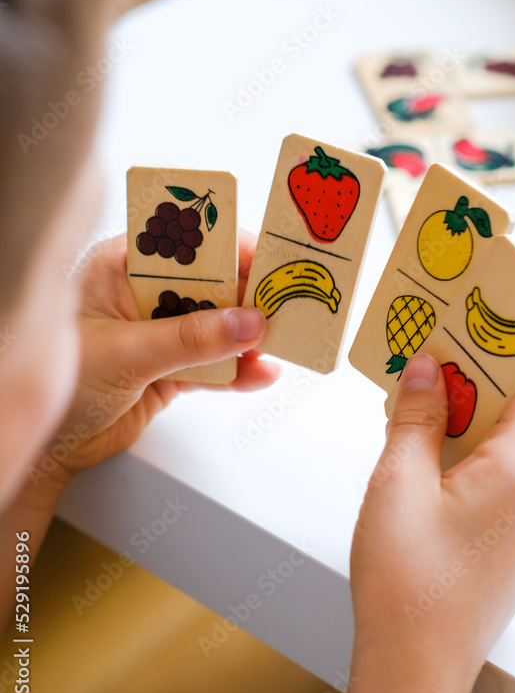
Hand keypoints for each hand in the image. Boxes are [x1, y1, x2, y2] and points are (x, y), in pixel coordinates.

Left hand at [30, 231, 278, 489]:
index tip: (273, 259)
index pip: (187, 244)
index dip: (231, 248)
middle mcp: (144, 293)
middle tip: (289, 305)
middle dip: (250, 296)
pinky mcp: (171, 369)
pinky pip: (214, 365)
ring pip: (218, 325)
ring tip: (283, 344)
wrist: (47, 449)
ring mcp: (159, 331)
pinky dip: (238, 372)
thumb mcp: (125, 354)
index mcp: (122, 266)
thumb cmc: (61, 382)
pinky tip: (261, 374)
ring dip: (249, 337)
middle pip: (211, 283)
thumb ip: (189, 340)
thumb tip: (249, 323)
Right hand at [329, 355, 514, 692]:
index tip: (467, 337)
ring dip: (467, 432)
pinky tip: (426, 476)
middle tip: (423, 378)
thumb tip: (427, 370)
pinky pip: (505, 487)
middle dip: (472, 392)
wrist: (413, 672)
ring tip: (414, 429)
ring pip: (511, 454)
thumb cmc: (406, 587)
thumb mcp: (397, 483)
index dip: (504, 356)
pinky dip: (472, 468)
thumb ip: (416, 416)